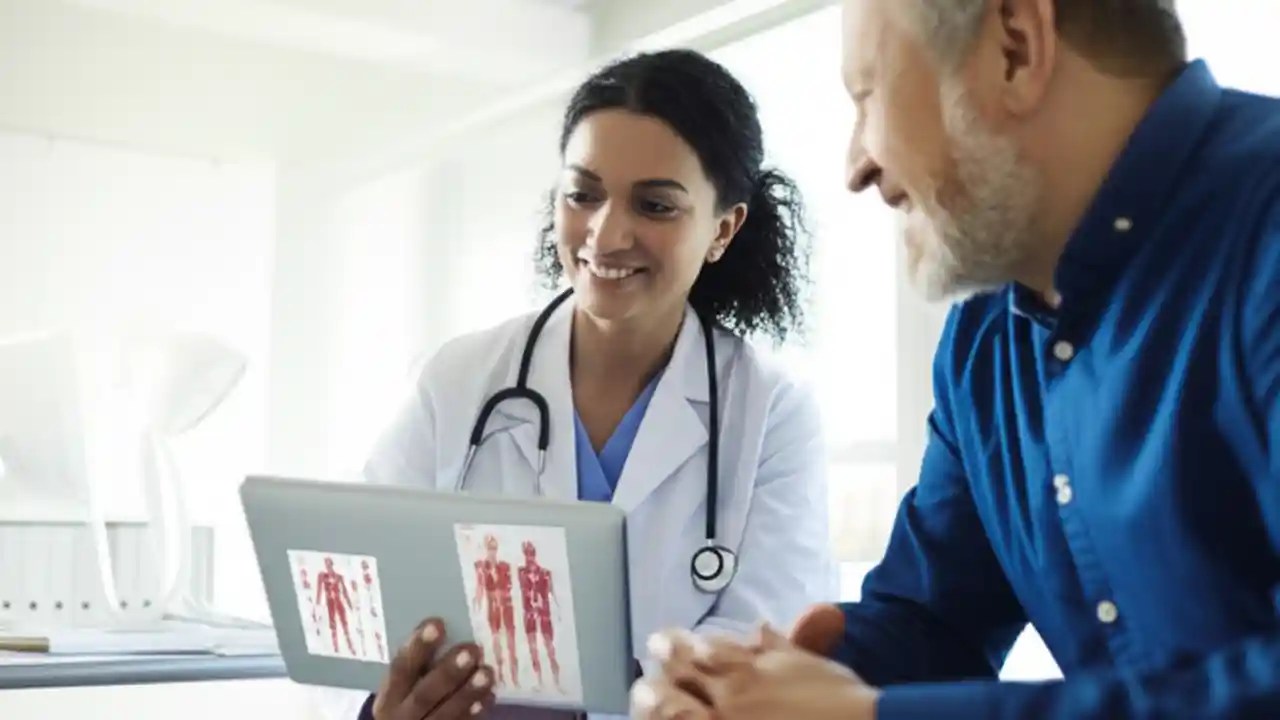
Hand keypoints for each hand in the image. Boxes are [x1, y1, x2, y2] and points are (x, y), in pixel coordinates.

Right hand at [373, 618, 496, 719]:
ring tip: (487, 672)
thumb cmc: (408, 699)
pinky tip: (489, 696)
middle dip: (448, 672)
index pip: (400, 669)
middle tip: (471, 650)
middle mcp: (402, 715)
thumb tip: (448, 627)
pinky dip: (474, 712)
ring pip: (444, 714)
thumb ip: (419, 666)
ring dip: (468, 692)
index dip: (418, 647)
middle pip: (424, 694)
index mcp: (389, 696)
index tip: (437, 624)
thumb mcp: (403, 687)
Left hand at [631, 607, 872, 719]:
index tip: (658, 640)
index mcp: (748, 672)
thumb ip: (778, 647)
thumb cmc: (839, 702)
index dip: (673, 644)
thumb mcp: (809, 666)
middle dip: (659, 673)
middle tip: (647, 673)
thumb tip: (758, 629)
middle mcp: (730, 700)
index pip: (699, 652)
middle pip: (678, 681)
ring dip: (656, 703)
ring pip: (675, 713)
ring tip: (643, 697)